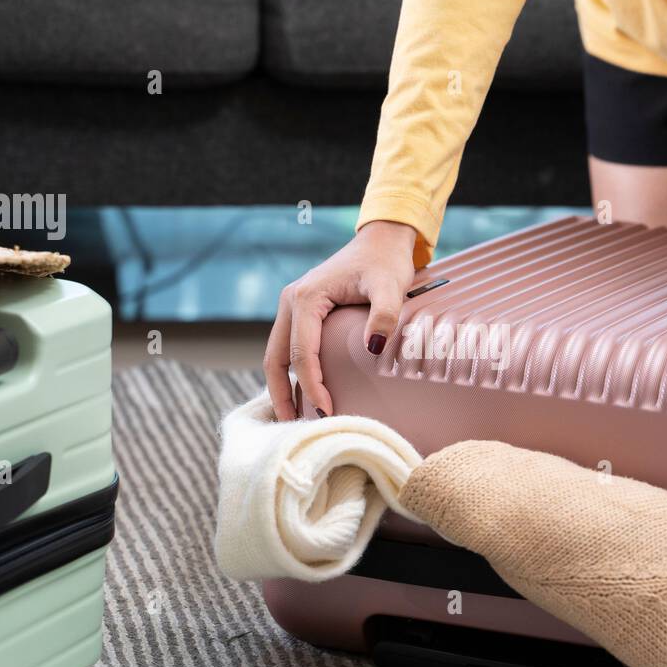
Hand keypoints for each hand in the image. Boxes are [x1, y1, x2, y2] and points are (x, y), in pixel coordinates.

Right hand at [264, 220, 416, 419]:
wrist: (381, 240)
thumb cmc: (386, 262)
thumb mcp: (391, 285)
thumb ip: (385, 315)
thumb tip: (373, 349)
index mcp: (305, 298)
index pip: (302, 354)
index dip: (312, 387)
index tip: (326, 412)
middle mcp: (291, 302)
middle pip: (275, 358)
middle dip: (282, 394)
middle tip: (294, 426)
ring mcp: (293, 306)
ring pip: (276, 354)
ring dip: (282, 386)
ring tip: (293, 418)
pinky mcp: (302, 311)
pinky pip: (289, 347)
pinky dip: (290, 372)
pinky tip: (303, 393)